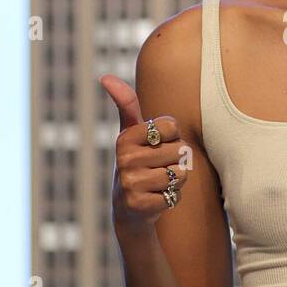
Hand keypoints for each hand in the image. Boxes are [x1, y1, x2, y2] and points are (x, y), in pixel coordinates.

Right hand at [99, 74, 189, 242]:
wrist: (130, 209)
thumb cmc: (136, 163)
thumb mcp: (130, 134)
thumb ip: (126, 104)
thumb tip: (105, 77)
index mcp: (125, 137)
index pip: (172, 126)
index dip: (173, 137)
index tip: (157, 145)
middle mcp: (124, 158)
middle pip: (180, 150)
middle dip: (176, 160)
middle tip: (158, 168)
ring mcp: (130, 182)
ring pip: (181, 173)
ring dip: (177, 180)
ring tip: (159, 183)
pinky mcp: (139, 204)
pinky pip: (175, 194)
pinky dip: (172, 197)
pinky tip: (156, 198)